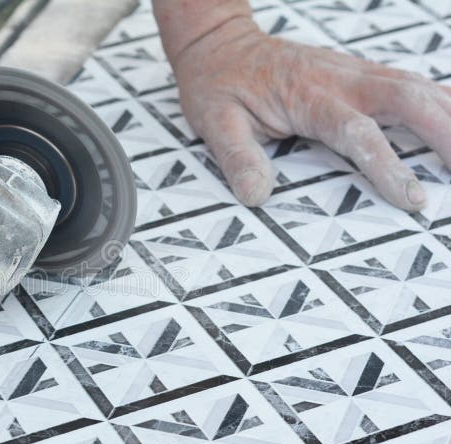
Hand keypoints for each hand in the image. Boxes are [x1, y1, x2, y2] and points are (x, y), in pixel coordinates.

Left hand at [153, 2, 448, 211]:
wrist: (219, 44)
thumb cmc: (218, 86)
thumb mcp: (215, 122)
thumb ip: (237, 157)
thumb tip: (256, 196)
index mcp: (307, 96)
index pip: (356, 132)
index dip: (387, 165)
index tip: (413, 199)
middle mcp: (340, 79)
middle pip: (407, 99)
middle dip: (445, 134)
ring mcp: (353, 72)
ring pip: (417, 87)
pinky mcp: (358, 73)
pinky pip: (409, 83)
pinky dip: (440, 100)